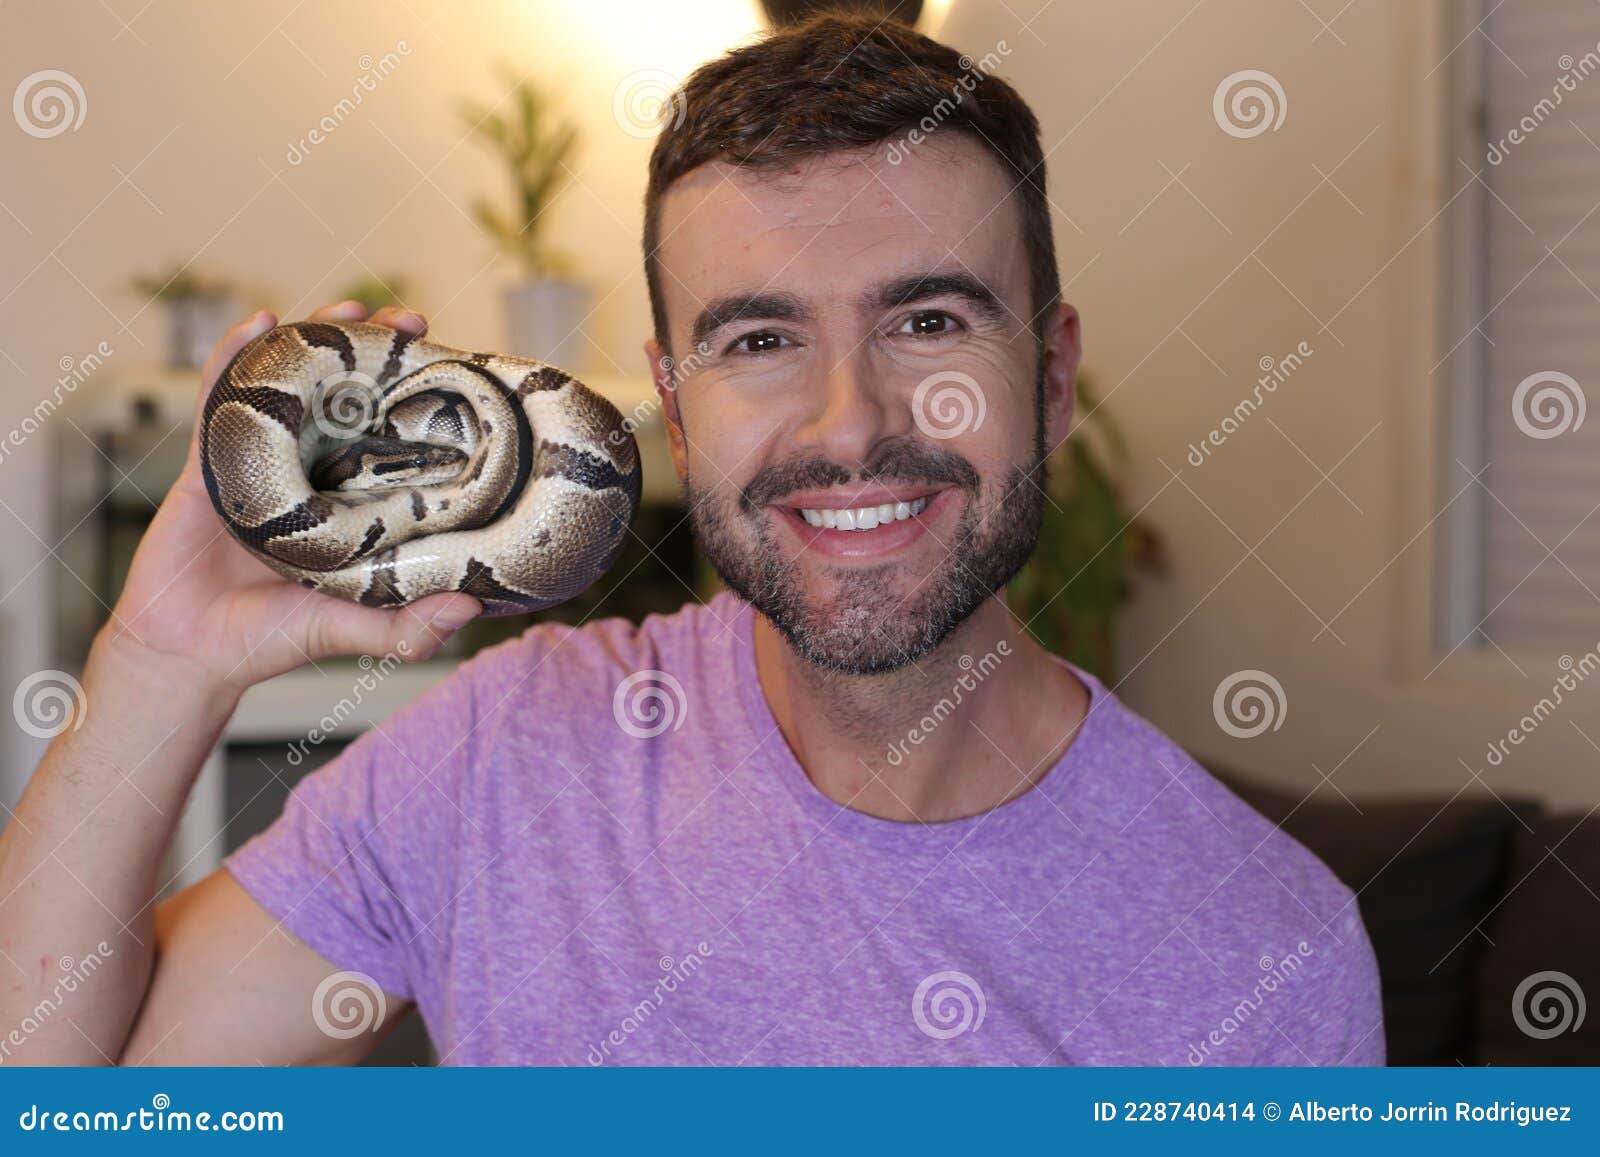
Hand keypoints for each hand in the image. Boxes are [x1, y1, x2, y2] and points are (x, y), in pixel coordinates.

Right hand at [102, 301, 480, 694]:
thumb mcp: (351, 628)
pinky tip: (258, 321)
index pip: (388, 437)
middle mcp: (307, 476)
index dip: (414, 400)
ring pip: (289, 386)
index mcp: (345, 503)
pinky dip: (233, 356)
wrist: (187, 655)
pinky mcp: (207, 463)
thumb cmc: (267, 643)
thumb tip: (470, 606)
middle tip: (410, 320)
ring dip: (315, 338)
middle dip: (373, 352)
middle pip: (344, 398)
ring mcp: (258, 464)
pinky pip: (219, 398)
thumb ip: (407, 628)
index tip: (449, 367)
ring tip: (349, 302)